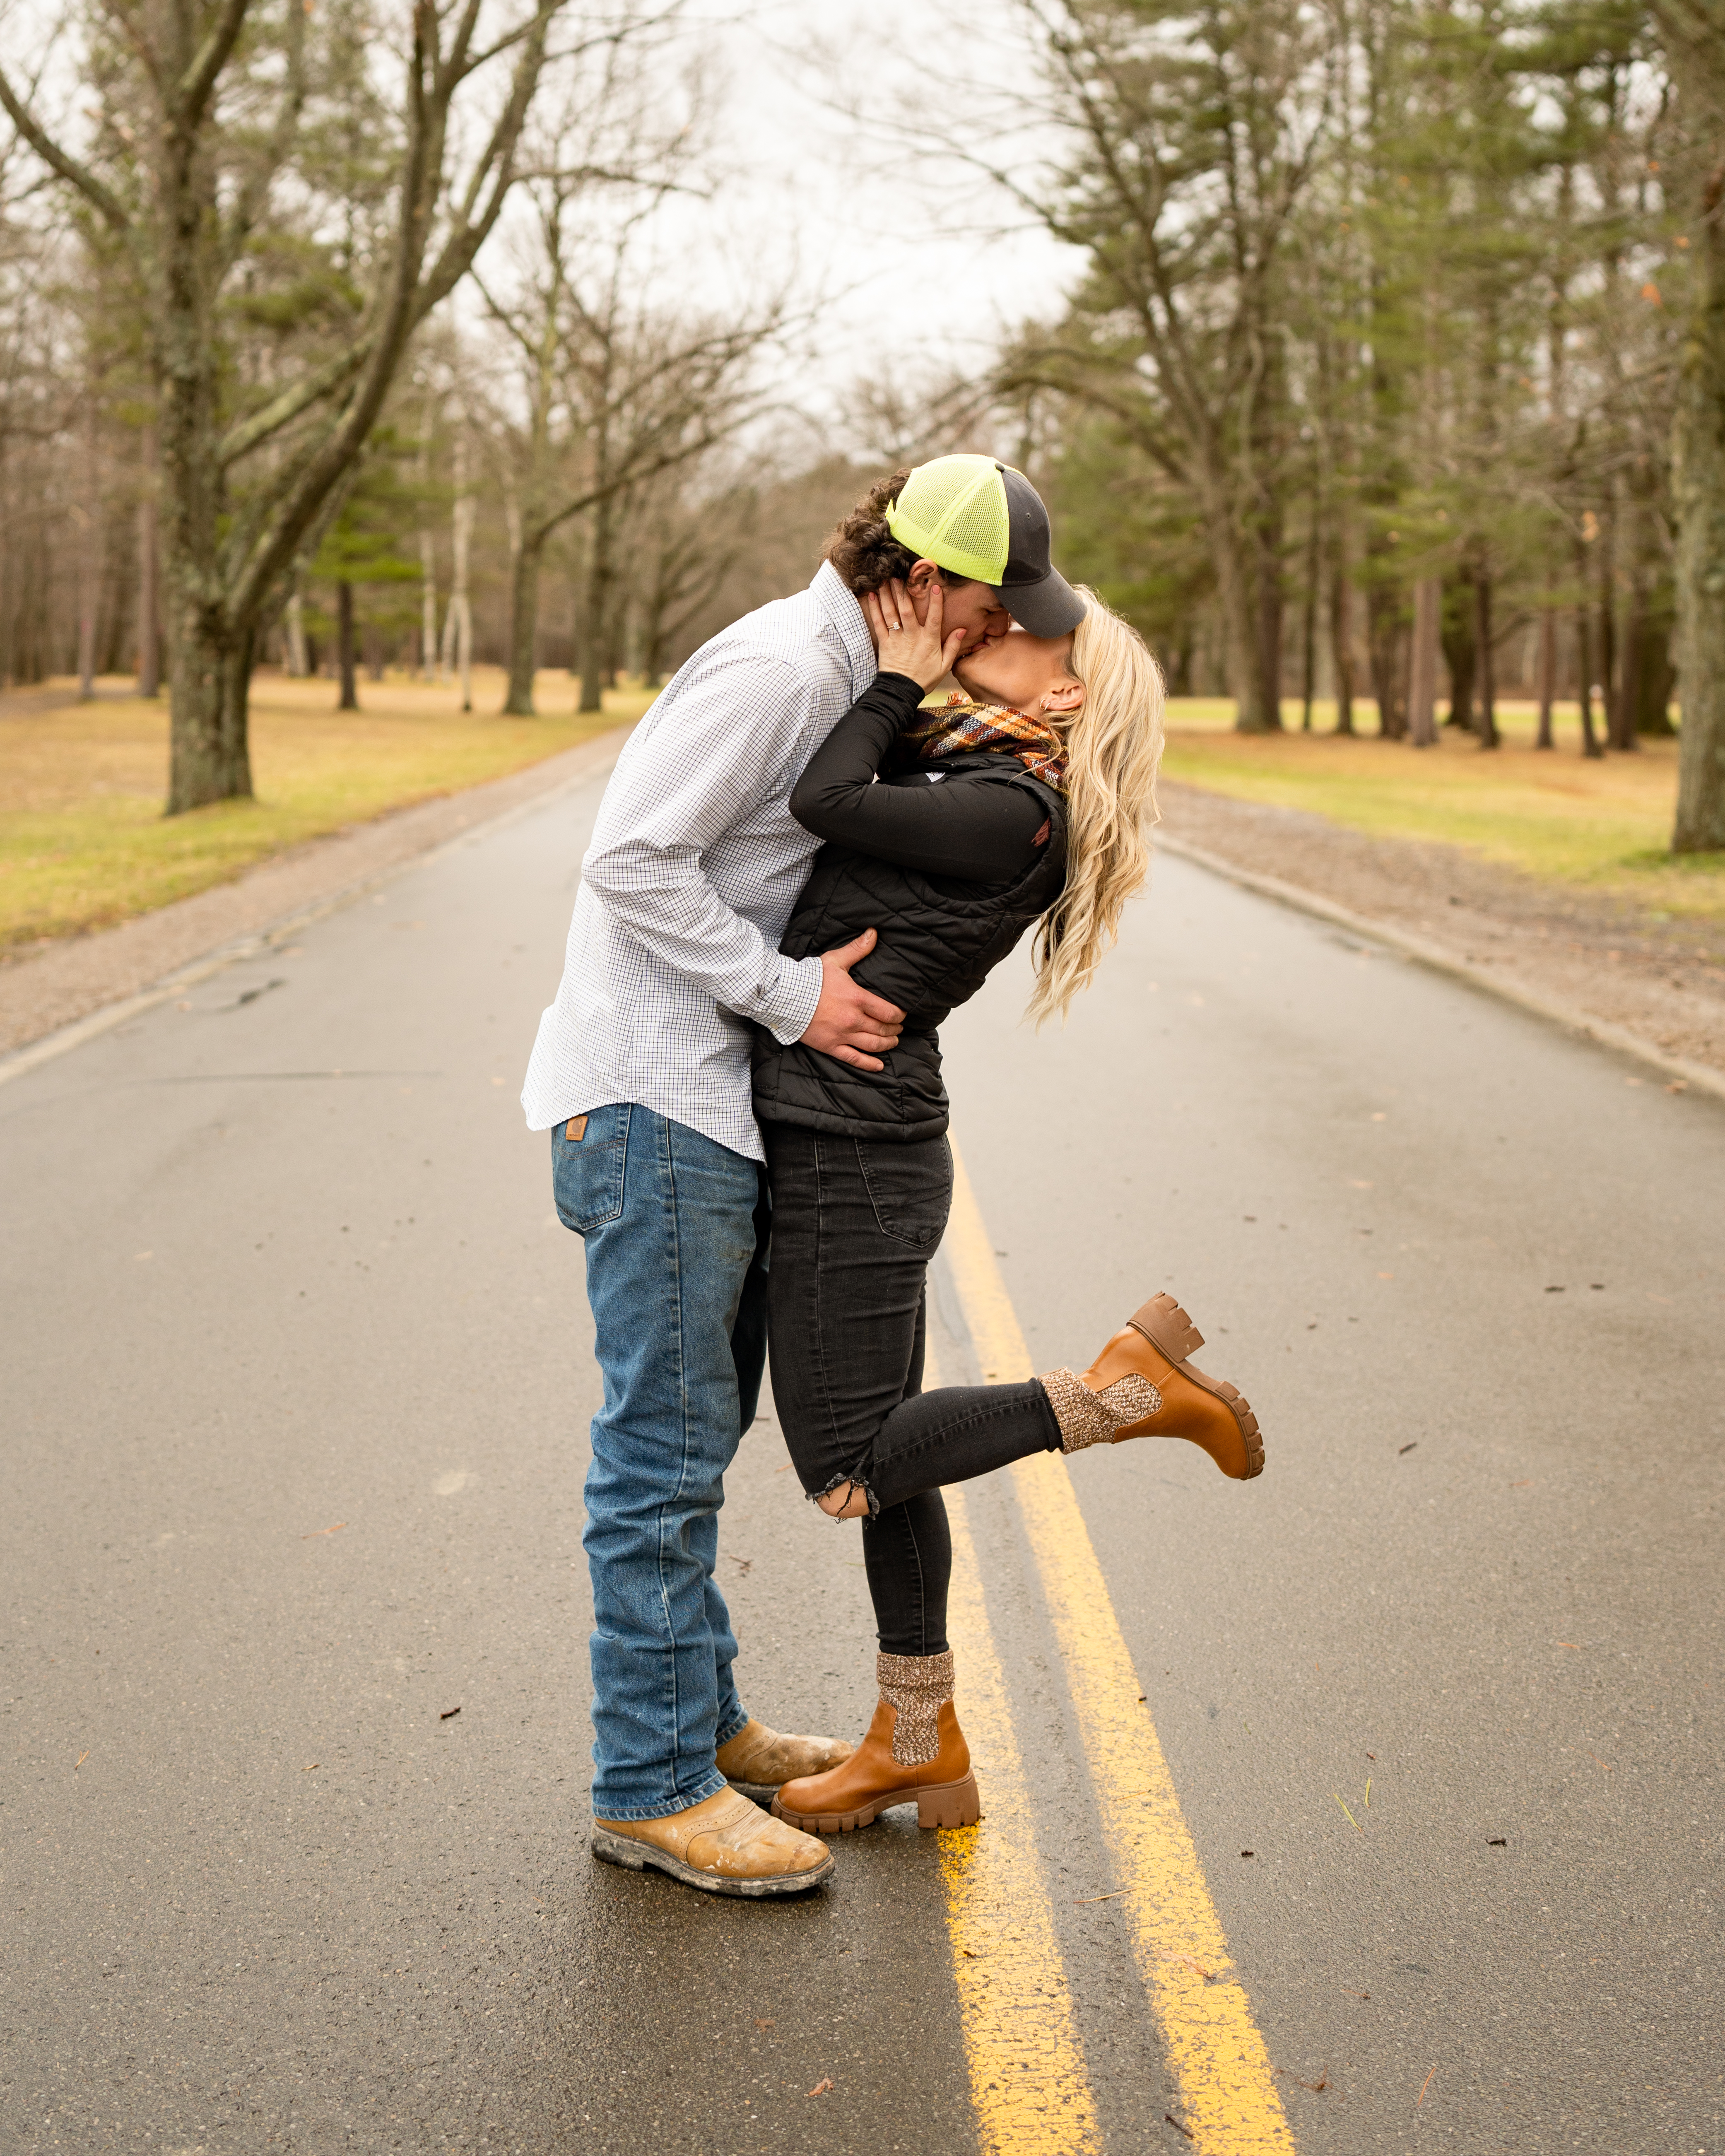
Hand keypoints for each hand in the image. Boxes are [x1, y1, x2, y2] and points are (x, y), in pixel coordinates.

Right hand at [799, 928, 904, 1070]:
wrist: (784, 997)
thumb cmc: (809, 979)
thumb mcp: (835, 961)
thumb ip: (857, 949)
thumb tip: (874, 933)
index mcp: (857, 999)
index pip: (888, 1011)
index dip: (899, 1015)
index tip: (902, 1014)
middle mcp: (853, 1020)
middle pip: (883, 1029)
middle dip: (894, 1029)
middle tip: (898, 1027)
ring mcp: (842, 1035)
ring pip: (873, 1044)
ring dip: (887, 1044)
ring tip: (893, 1041)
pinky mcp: (830, 1046)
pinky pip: (854, 1058)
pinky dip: (869, 1064)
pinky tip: (879, 1066)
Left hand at [864, 579, 964, 690]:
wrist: (901, 692)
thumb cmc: (923, 679)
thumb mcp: (944, 666)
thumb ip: (953, 646)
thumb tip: (962, 630)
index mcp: (929, 641)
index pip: (934, 617)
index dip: (936, 602)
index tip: (936, 587)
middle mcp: (912, 637)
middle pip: (907, 610)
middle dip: (903, 591)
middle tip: (899, 574)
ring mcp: (897, 639)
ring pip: (891, 613)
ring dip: (888, 595)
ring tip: (885, 578)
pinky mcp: (884, 643)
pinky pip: (879, 624)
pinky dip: (875, 609)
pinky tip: (872, 596)